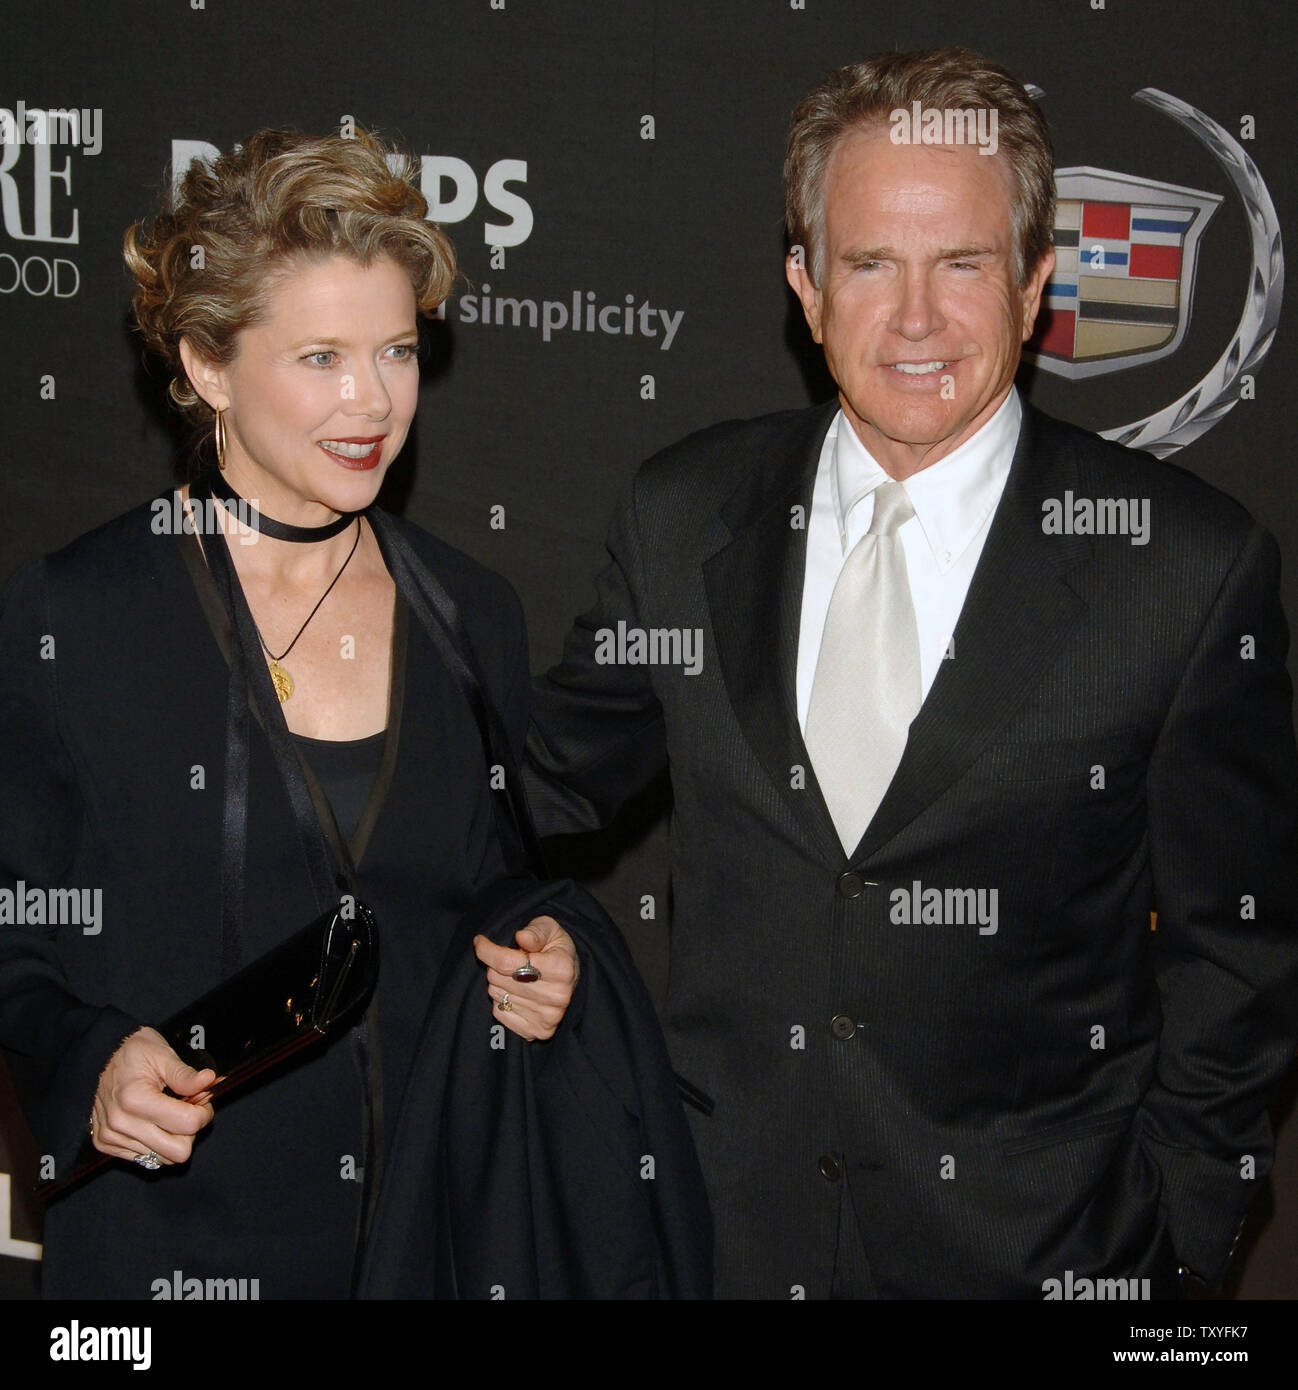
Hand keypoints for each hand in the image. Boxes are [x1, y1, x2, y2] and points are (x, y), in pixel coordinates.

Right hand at [89, 1026, 216, 1166]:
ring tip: (169, 1113)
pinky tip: (153, 1121)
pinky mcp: (106, 1144)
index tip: (201, 1099)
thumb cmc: (134, 1053)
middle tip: (188, 1109)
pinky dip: (156, 1142)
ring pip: (162, 1158)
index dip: (204, 1112)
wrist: (100, 1058)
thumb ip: (185, 1075)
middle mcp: (120, 1123)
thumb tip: (209, 1080)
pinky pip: (145, 1158)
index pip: (188, 1125)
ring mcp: (111, 1137)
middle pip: (178, 1152)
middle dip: (190, 1131)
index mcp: (135, 1099)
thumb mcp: (163, 1055)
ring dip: (172, 1138)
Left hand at [473, 916, 579, 1041]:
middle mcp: (556, 996)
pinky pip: (499, 1012)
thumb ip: (536, 930)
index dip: (487, 950)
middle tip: (511, 960)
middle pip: (497, 978)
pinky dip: (501, 1000)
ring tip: (517, 976)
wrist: (571, 977)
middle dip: (497, 965)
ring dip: (499, 982)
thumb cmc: (555, 949)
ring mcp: (547, 1017)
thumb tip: (521, 937)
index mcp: (561, 969)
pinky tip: (517, 993)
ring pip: (496, 994)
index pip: (506, 962)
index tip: (480, 942)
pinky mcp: (537, 1031)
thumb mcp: (550, 929)